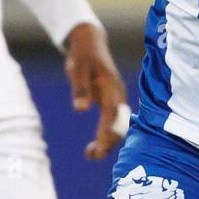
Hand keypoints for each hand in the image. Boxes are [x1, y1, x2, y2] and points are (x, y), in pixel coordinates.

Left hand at [63, 22, 127, 159]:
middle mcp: (117, 95)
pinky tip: (93, 150)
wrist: (90, 43)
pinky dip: (105, 138)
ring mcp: (115, 100)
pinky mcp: (109, 103)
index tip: (100, 146)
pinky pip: (112, 124)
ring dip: (108, 143)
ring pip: (118, 126)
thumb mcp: (78, 68)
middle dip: (110, 141)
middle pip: (120, 123)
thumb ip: (80, 88)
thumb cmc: (83, 55)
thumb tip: (80, 110)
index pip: (113, 112)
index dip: (108, 130)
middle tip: (93, 156)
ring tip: (90, 155)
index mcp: (111, 86)